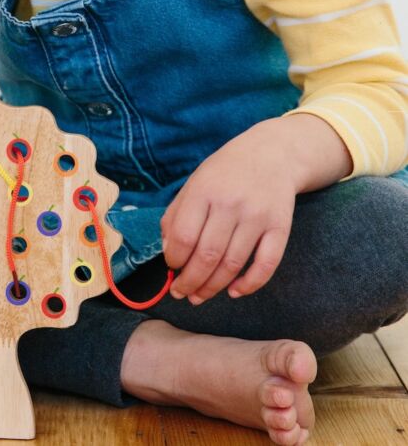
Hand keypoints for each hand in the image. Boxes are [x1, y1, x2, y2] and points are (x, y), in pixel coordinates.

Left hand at [160, 119, 297, 304]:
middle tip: (181, 293)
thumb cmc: (225, 172)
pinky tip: (235, 292)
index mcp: (204, 191)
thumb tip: (169, 253)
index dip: (174, 260)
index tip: (171, 267)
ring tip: (200, 296)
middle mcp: (230, 204)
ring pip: (233, 264)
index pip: (184, 236)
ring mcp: (257, 217)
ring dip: (214, 287)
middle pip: (207, 255)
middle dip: (190, 281)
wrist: (272, 154)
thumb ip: (176, 216)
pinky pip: (266, 265)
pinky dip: (250, 284)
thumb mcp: (194, 184)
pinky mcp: (280, 228)